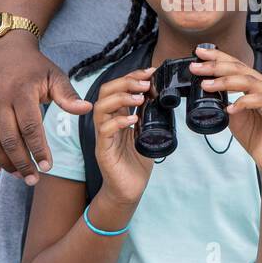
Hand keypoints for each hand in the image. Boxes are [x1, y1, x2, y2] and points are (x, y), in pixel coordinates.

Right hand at [0, 33, 92, 181]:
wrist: (4, 48)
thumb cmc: (34, 67)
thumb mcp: (55, 76)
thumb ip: (68, 95)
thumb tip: (87, 109)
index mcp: (21, 92)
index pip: (31, 128)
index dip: (39, 150)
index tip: (48, 167)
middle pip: (10, 140)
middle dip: (23, 164)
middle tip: (33, 180)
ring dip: (4, 163)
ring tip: (19, 176)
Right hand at [92, 66, 157, 204]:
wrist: (129, 191)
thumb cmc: (136, 163)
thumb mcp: (146, 134)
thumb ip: (149, 116)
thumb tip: (160, 95)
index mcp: (116, 116)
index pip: (117, 88)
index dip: (131, 76)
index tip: (150, 71)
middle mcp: (107, 123)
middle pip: (106, 92)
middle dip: (126, 82)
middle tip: (145, 81)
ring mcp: (103, 137)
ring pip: (101, 108)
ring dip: (121, 98)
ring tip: (140, 97)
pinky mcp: (103, 151)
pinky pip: (105, 131)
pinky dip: (119, 122)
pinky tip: (133, 120)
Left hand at [188, 44, 261, 174]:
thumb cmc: (256, 135)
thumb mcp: (234, 114)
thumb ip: (224, 100)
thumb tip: (207, 89)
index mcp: (257, 83)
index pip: (236, 64)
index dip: (218, 56)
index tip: (199, 53)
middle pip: (240, 68)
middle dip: (216, 66)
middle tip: (197, 67)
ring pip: (249, 81)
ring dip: (225, 82)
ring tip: (207, 85)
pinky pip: (259, 101)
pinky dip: (242, 103)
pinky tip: (229, 109)